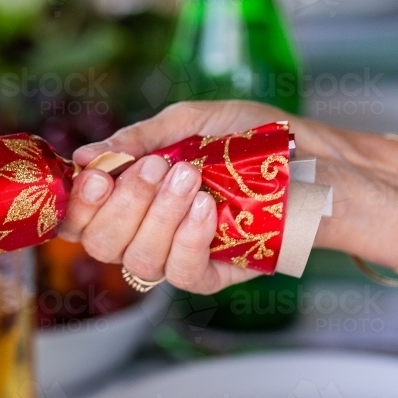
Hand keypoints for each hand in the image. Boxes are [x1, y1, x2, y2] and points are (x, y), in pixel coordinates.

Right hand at [59, 101, 295, 294]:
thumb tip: (85, 156)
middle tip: (157, 167)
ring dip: (157, 216)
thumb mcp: (192, 122)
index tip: (96, 174)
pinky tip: (204, 209)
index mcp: (132, 197)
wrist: (318, 160)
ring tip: (190, 177)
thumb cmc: (257, 139)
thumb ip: (139, 139)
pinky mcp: (215, 274)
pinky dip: (186, 240)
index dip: (78, 204)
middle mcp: (147, 231)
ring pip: (138, 260)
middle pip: (102, 244)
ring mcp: (179, 254)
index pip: (81, 218)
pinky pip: (181, 274)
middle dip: (122, 203)